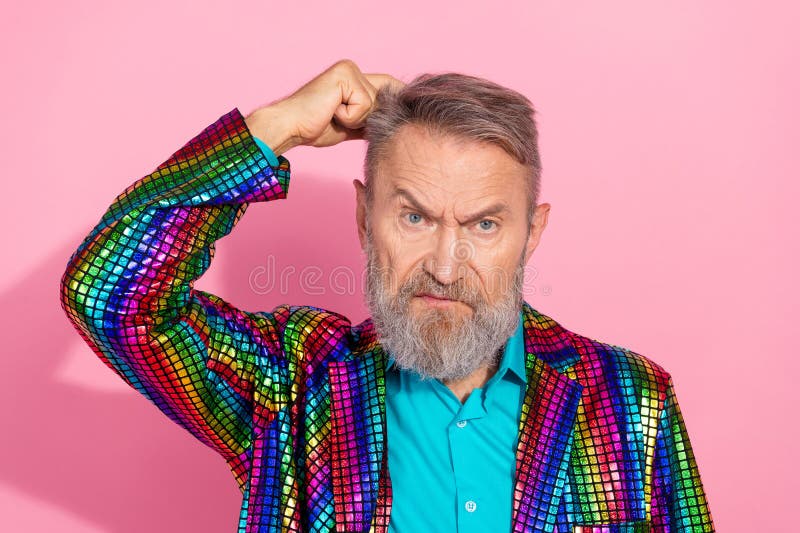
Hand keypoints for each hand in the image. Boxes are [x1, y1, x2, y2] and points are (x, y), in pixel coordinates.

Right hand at [245, 59, 403, 155]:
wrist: (290, 127)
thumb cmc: (314, 127)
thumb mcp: (351, 124)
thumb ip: (370, 118)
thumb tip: (396, 120)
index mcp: (353, 77)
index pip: (388, 85)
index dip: (397, 99)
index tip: (403, 110)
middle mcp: (352, 69)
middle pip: (385, 97)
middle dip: (372, 117)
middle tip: (341, 120)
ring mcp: (348, 70)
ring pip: (374, 104)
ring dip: (357, 120)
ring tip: (333, 115)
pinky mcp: (344, 76)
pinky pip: (363, 106)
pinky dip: (349, 118)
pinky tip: (330, 112)